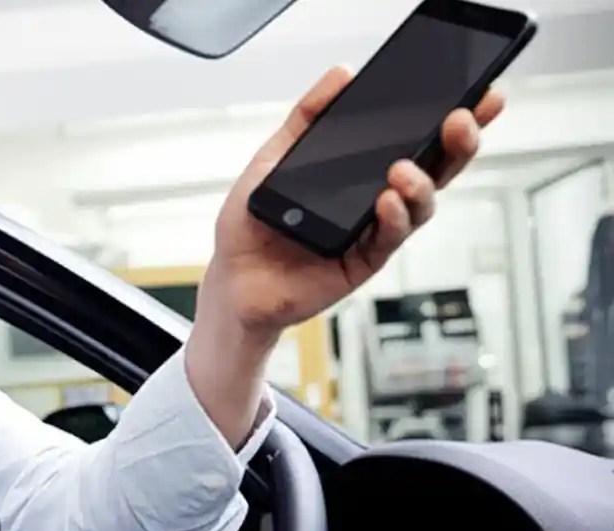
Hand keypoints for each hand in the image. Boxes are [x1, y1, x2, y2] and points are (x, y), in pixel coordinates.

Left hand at [204, 64, 506, 338]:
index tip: (476, 95)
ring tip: (404, 169)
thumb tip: (343, 75)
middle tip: (461, 119)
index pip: (418, 141)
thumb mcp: (274, 157)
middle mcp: (377, 199)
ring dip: (421, 183)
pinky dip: (392, 217)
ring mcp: (373, 231)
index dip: (450, 120)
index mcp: (363, 172)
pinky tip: (386, 200)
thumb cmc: (253, 222)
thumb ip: (308, 117)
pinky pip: (389, 238)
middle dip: (456, 144)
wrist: (231, 277)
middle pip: (434, 170)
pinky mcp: (363, 261)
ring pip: (419, 205)